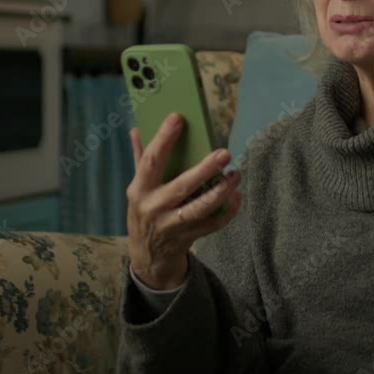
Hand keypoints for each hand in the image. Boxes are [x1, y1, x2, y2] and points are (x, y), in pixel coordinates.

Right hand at [125, 112, 243, 290]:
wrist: (148, 255)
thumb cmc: (145, 211)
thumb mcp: (137, 187)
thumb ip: (140, 158)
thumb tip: (136, 129)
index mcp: (140, 190)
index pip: (151, 161)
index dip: (163, 139)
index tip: (177, 118)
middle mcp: (154, 208)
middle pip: (182, 186)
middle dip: (205, 169)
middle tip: (224, 152)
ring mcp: (172, 225)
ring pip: (200, 208)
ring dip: (221, 191)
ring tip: (235, 174)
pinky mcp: (189, 237)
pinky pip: (213, 225)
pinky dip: (228, 211)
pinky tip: (237, 195)